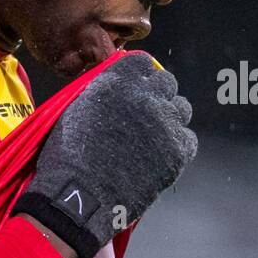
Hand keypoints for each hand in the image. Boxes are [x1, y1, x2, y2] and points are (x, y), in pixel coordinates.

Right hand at [13, 53, 196, 257]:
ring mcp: (167, 123)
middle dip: (157, 94)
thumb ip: (103, 93)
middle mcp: (148, 96)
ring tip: (154, 137)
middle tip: (145, 114)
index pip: (142, 62)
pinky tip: (161, 157)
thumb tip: (117, 89)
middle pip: (167, 83)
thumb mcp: (77, 110)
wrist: (81, 195)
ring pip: (182, 109)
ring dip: (170, 118)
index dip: (139, 75)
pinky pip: (188, 139)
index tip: (136, 86)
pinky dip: (177, 145)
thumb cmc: (68, 155)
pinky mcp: (178, 151)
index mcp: (119, 82)